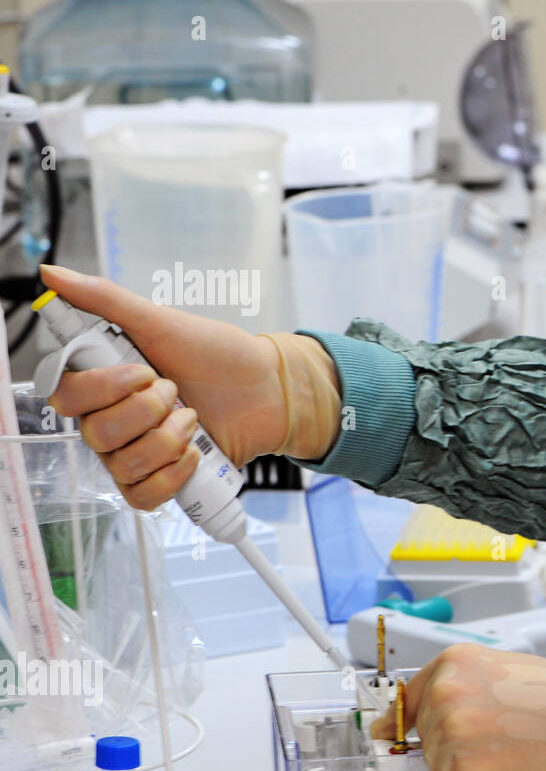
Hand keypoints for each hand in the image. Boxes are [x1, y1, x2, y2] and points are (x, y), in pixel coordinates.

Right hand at [40, 265, 339, 508]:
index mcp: (104, 383)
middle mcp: (112, 420)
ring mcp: (135, 453)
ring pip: (122, 464)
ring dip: (167, 439)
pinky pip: (142, 495)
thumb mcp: (163, 322)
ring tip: (193, 417)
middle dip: (147, 410)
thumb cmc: (220, 355)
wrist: (269, 389)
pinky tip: (193, 451)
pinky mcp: (161, 480)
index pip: (64, 397)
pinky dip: (172, 474)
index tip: (143, 371)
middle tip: (177, 390)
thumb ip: (105, 301)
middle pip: (96, 433)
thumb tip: (52, 275)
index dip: (102, 388)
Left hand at [370, 643, 545, 770]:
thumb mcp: (506, 669)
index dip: (415, 720)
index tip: (404, 733)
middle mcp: (446, 691)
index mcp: (455, 661)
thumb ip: (462, 684)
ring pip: (436, 762)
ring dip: (466, 766)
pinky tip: (508, 767)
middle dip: (455, 743)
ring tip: (511, 749)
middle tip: (501, 738)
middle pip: (425, 734)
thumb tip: (414, 714)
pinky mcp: (459, 769)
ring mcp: (450, 731)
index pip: (411, 698)